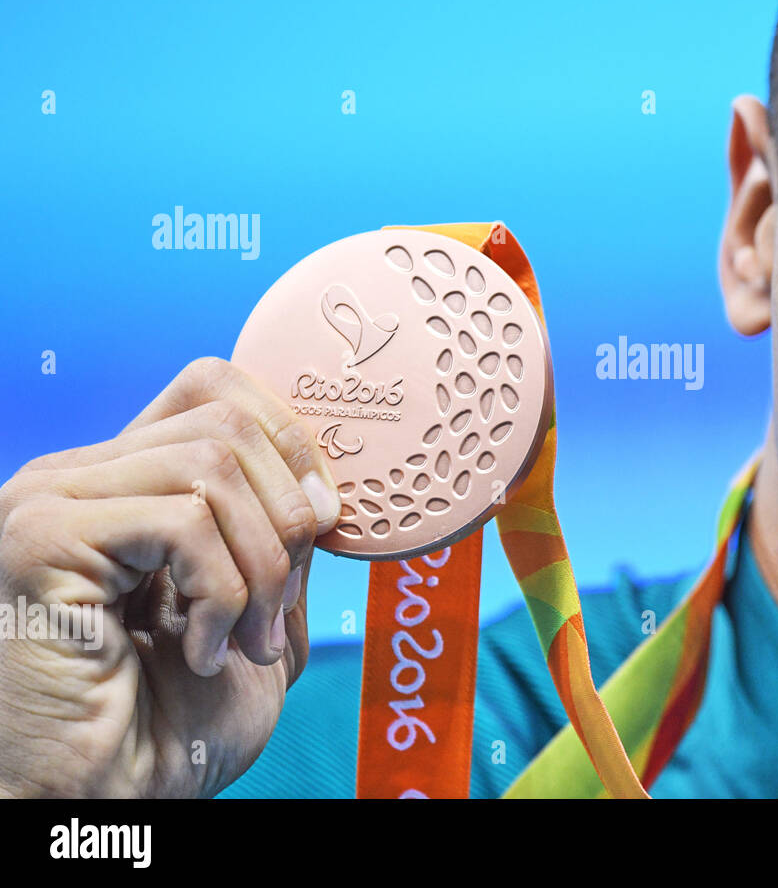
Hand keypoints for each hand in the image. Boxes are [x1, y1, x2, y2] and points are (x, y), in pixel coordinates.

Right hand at [0, 357, 340, 796]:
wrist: (110, 803)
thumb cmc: (176, 725)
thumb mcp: (261, 611)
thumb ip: (282, 538)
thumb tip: (323, 485)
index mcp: (127, 482)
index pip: (216, 386)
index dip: (290, 439)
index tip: (322, 520)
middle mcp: (80, 476)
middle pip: (227, 423)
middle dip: (286, 521)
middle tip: (281, 612)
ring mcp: (52, 501)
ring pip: (212, 468)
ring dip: (261, 568)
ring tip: (247, 640)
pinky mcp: (42, 537)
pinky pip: (182, 522)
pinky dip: (222, 593)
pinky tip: (204, 651)